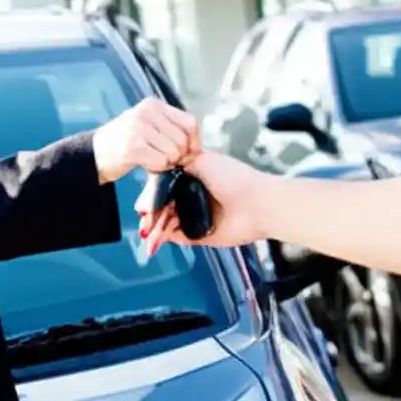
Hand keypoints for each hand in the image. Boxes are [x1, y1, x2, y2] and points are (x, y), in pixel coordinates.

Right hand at [93, 98, 199, 183]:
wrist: (94, 154)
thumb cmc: (126, 141)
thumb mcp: (148, 125)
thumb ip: (170, 128)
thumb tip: (196, 145)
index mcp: (154, 105)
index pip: (189, 122)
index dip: (195, 141)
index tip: (190, 153)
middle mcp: (146, 113)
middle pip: (182, 139)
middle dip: (180, 155)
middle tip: (169, 161)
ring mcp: (138, 129)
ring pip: (173, 152)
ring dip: (168, 163)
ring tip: (155, 161)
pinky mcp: (132, 147)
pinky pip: (160, 162)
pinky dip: (158, 169)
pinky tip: (148, 166)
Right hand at [136, 150, 272, 255]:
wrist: (258, 204)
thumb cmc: (234, 178)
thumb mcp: (203, 160)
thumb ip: (179, 162)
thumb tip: (158, 164)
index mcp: (192, 177)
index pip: (163, 186)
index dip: (151, 193)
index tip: (142, 201)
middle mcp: (192, 196)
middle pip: (163, 206)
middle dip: (150, 214)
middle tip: (143, 220)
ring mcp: (194, 216)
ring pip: (167, 222)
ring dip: (155, 228)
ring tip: (148, 234)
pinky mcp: (199, 235)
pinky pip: (176, 236)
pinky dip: (164, 238)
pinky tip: (155, 240)